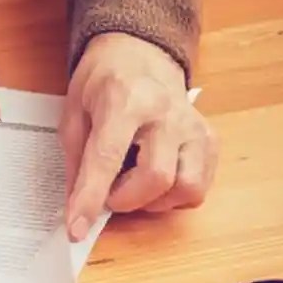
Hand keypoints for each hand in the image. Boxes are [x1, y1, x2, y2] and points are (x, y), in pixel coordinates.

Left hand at [61, 32, 218, 239]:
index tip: (76, 229)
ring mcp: (193, 126)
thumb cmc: (102, 83)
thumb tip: (78, 208)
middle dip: (126, 199)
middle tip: (108, 192)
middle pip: (156, 177)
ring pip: (186, 187)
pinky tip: (154, 180)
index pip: (107, 158)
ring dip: (154, 201)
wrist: (139, 53)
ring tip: (133, 184)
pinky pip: (199, 186)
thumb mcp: (73, 114)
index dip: (90, 198)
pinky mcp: (209, 139)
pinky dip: (174, 196)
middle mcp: (167, 113)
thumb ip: (76, 161)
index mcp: (125, 100)